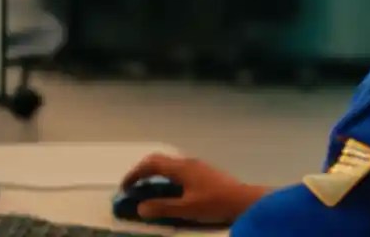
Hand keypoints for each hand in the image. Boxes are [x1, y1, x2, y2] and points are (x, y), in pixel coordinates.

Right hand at [120, 154, 269, 224]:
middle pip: (159, 160)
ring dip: (156, 173)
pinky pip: (178, 169)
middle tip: (134, 185)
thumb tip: (140, 207)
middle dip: (143, 171)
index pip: (151, 165)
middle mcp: (187, 162)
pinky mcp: (205, 172)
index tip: (125, 186)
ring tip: (150, 188)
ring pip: (170, 164)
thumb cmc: (215, 203)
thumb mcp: (186, 209)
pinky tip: (171, 190)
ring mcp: (197, 165)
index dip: (134, 174)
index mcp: (180, 168)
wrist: (244, 200)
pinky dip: (167, 176)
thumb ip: (162, 208)